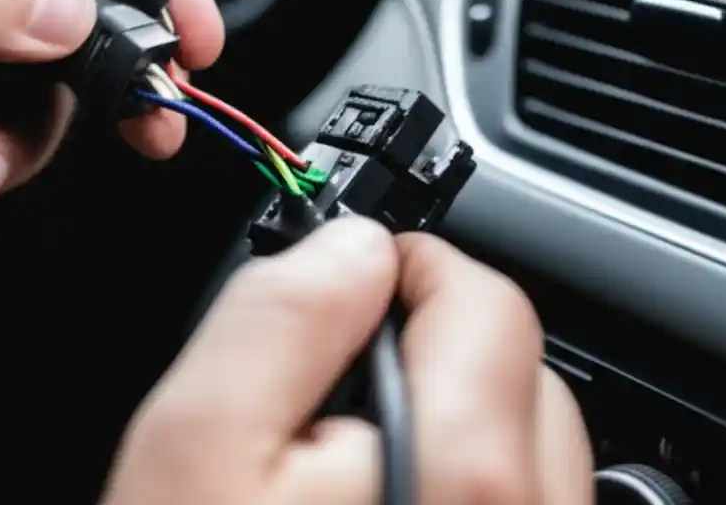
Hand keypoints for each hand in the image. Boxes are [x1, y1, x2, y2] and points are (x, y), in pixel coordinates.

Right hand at [101, 218, 593, 503]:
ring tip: (347, 475)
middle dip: (429, 351)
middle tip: (329, 402)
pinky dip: (469, 487)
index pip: (484, 298)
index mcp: (468, 474)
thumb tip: (350, 245)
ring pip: (532, 445)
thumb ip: (278, 320)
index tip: (341, 290)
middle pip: (521, 368)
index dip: (399, 269)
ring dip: (452, 425)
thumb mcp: (193, 448)